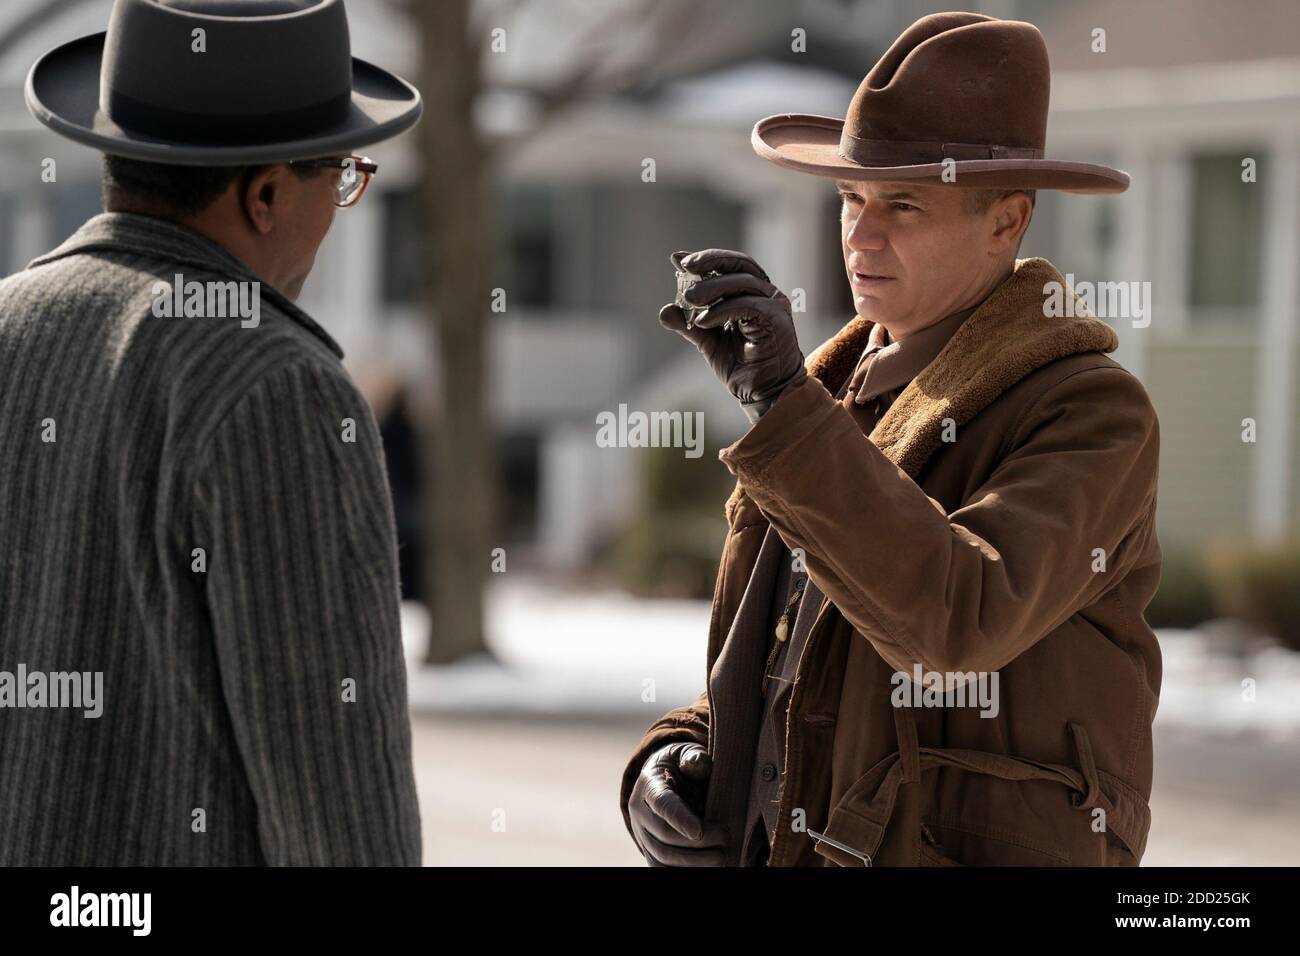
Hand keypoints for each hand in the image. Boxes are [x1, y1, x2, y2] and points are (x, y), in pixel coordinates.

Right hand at [628, 741, 728, 865]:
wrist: (662, 778)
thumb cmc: (680, 765)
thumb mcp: (685, 752)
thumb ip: (693, 756)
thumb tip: (700, 763)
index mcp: (649, 784)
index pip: (662, 804)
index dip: (679, 819)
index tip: (699, 831)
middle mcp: (640, 811)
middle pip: (664, 835)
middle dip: (697, 843)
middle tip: (726, 839)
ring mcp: (642, 833)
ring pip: (662, 856)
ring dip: (693, 862)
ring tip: (721, 857)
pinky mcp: (649, 849)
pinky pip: (660, 866)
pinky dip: (683, 870)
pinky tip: (706, 867)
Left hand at [661, 249, 806, 421]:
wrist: (763, 394)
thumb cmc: (741, 366)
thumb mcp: (708, 341)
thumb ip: (688, 324)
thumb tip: (664, 310)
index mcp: (753, 293)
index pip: (731, 266)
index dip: (706, 259)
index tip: (678, 260)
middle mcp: (767, 294)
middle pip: (740, 264)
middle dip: (711, 261)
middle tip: (686, 267)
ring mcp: (774, 305)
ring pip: (743, 282)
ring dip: (712, 286)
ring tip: (689, 298)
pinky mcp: (776, 320)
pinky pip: (747, 306)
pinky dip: (722, 310)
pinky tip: (703, 321)